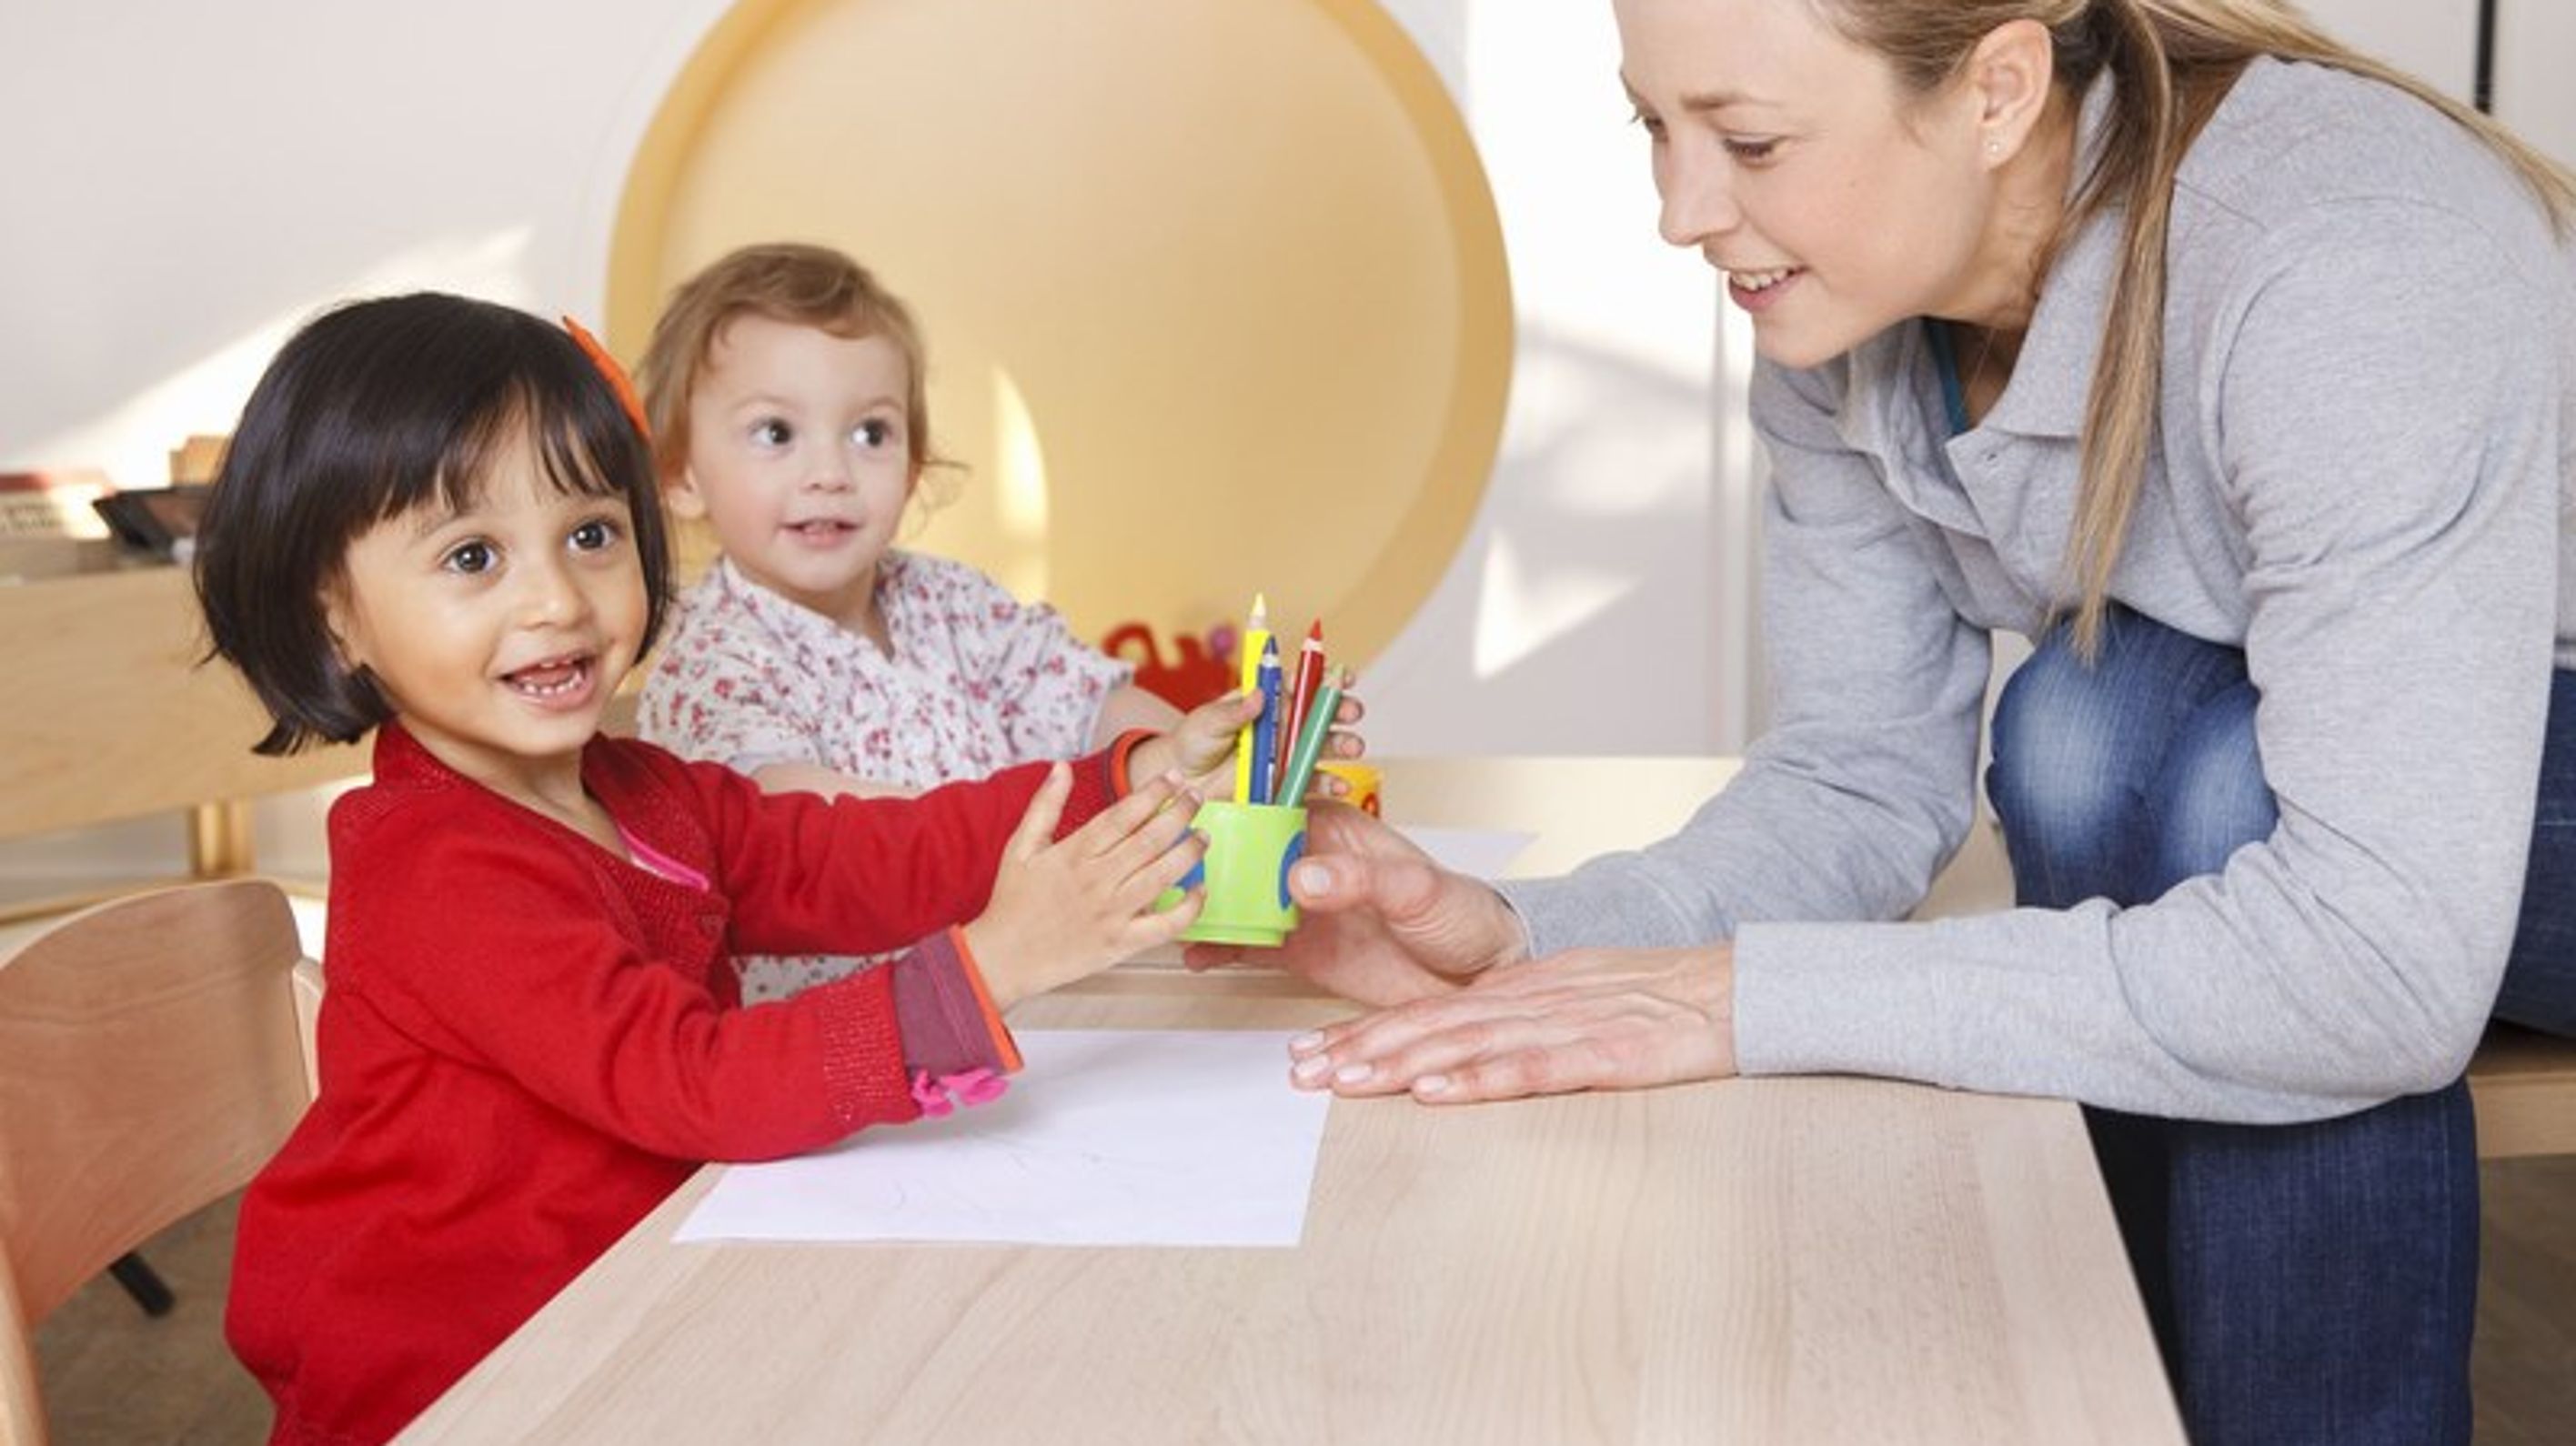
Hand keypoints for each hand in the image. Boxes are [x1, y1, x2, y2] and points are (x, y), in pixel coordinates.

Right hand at [963, 764, 1206, 1007]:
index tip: (1172, 778)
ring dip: (1189, 852)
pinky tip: (1199, 891)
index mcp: (1074, 853)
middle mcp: (1097, 879)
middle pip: (1149, 838)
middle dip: (1179, 813)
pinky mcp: (1121, 943)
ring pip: (1163, 875)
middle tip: (1197, 796)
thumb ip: (1044, 805)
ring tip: (1204, 836)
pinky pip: (1165, 925)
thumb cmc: (1012, 902)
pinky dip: (1188, 907)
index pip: (1122, 814)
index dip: (1152, 793)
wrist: (1002, 959)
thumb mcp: (1019, 847)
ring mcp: (1112, 912)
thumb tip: (1061, 767)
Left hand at [1127, 687, 1369, 800]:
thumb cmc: (1194, 741)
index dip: (1322, 678)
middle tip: (1351, 713)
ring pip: (1321, 745)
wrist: (1183, 780)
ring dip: (1341, 744)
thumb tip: (1259, 696)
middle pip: (1318, 713)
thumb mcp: (1208, 721)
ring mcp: (1285, 753)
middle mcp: (1281, 724)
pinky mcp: (1284, 781)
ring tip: (1353, 748)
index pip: (1298, 684)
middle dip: (1339, 711)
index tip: (1342, 676)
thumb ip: (1234, 711)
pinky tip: (1340, 784)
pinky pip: (1310, 781)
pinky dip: (1328, 783)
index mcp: (1265, 700)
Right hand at [1182, 800, 1522, 1005]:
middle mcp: (1311, 862)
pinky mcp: (1299, 948)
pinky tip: (1195, 952)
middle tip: (1168, 870)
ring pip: (1239, 899)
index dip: (1233, 806)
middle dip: (1205, 861)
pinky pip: (1249, 945)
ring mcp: (1301, 906)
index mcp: (1336, 828)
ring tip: (1168, 910)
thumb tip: (1301, 876)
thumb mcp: (1415, 888)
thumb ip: (1359, 880)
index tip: (1195, 813)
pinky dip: (1221, 948)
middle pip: (1243, 854)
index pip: (1274, 806)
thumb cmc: (1461, 914)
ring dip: (1206, 905)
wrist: (1479, 976)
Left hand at [1283, 944, 1738, 1103]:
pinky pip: (1535, 1068)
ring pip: (1469, 1041)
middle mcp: (1533, 999)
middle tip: (1300, 1073)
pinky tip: (1440, 1093)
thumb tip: (1456, 1041)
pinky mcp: (1607, 1055)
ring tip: (1347, 1080)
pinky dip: (1482, 1080)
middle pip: (1432, 1022)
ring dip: (1403, 1062)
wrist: (1742, 989)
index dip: (1365, 1031)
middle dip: (1361, 1047)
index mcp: (1524, 986)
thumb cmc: (1662, 999)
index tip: (1309, 1054)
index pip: (1429, 1009)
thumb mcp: (1576, 994)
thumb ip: (1517, 1013)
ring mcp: (1569, 1025)